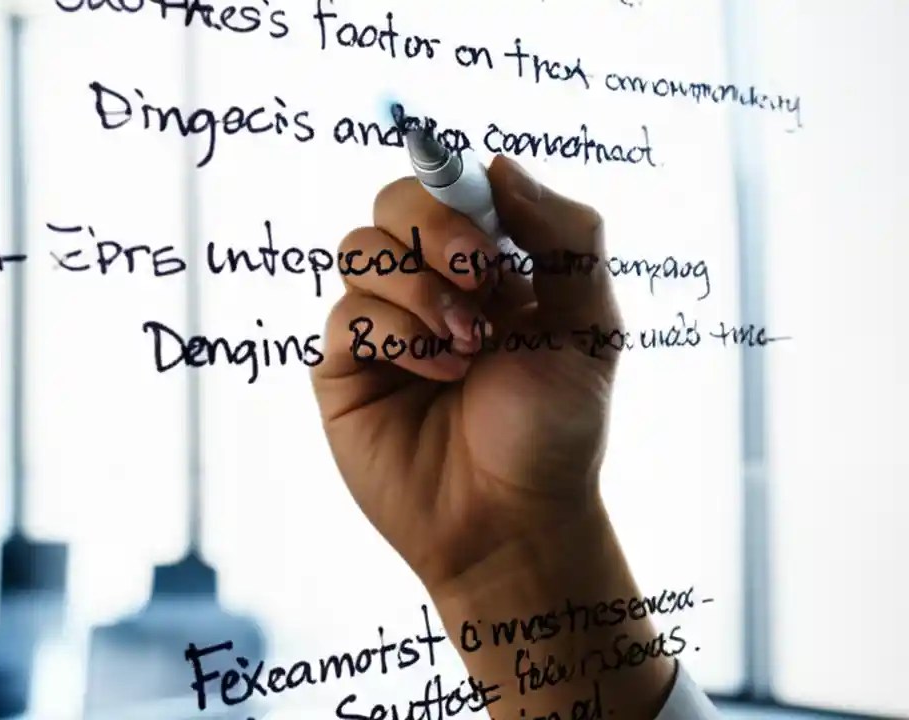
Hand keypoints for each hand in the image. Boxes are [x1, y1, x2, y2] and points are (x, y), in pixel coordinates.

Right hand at [310, 154, 622, 594]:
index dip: (457, 188)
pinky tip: (439, 373)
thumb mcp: (591, 321)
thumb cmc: (558, 428)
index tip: (493, 232)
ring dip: (419, 289)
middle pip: (390, 201)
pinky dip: (398, 334)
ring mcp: (381, 326)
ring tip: (468, 344)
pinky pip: (346, 314)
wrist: (517, 520)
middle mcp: (425, 286)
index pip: (446, 185)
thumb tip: (498, 163)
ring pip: (359, 249)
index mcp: (483, 264)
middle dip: (435, 229)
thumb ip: (564, 234)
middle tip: (481, 277)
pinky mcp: (344, 368)